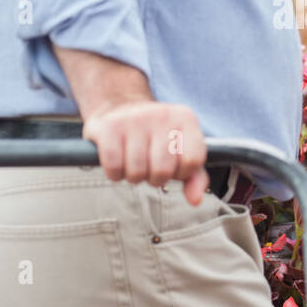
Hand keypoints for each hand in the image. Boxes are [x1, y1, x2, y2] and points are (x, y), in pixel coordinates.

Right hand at [81, 100, 208, 205]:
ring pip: (137, 172)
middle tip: (149, 166)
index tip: (172, 165)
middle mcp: (162, 115)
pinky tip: (118, 162)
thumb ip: (194, 177)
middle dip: (155, 178)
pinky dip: (115, 173)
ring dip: (134, 176)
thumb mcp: (181, 151)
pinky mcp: (110, 126)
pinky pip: (114, 167)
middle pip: (162, 170)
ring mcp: (135, 119)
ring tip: (134, 163)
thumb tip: (195, 200)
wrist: (121, 107)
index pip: (192, 161)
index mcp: (185, 119)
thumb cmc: (155, 136)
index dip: (181, 173)